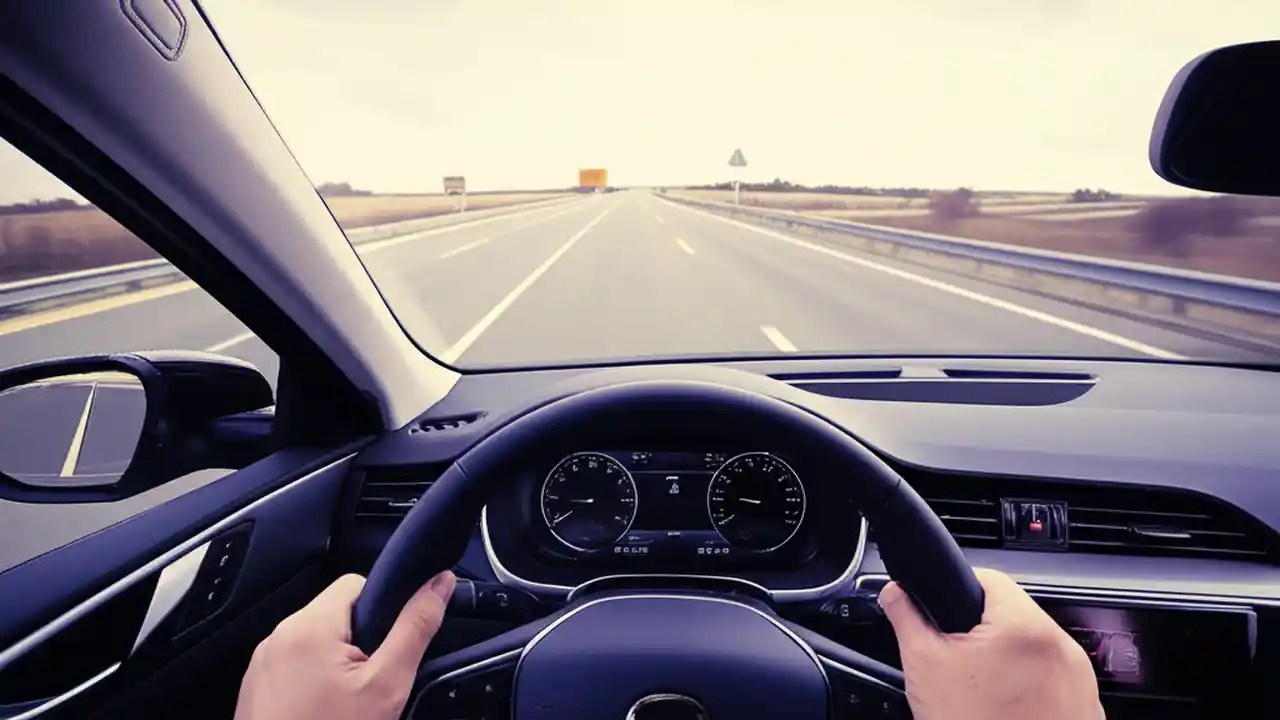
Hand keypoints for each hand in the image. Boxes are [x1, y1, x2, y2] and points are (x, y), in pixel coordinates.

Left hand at [234, 571, 455, 719]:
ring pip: (316, 643)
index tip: (391, 645)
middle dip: (362, 641)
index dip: (384, 607)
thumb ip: (414, 629)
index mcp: (309, 625)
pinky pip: (295, 666)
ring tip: (349, 703)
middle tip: (373, 682)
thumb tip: (439, 582)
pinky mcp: (256, 689)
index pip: (356, 583)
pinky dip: (315, 681)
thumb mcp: (386, 685)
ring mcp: (262, 664)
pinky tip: (324, 712)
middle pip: (336, 614)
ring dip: (338, 662)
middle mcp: (279, 636)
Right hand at [880, 568, 1103, 719]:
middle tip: (959, 666)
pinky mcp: (1087, 708)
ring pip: (1033, 650)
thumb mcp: (926, 667)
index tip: (945, 615)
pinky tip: (1006, 710)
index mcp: (1024, 626)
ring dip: (1007, 661)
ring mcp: (1081, 681)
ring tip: (983, 695)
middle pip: (1012, 616)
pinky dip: (1031, 689)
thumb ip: (908, 618)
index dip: (957, 592)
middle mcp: (1063, 647)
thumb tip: (896, 593)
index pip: (987, 578)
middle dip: (982, 634)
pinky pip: (1054, 682)